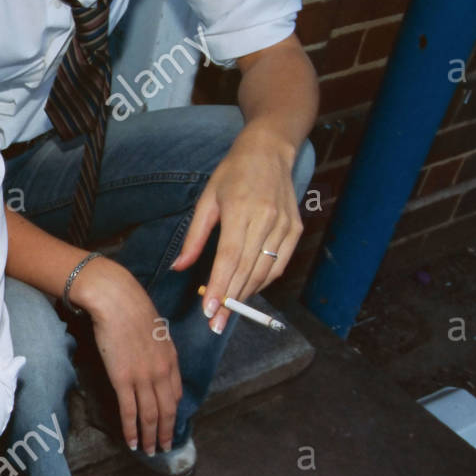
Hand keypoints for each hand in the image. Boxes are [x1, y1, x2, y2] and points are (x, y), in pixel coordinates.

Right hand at [72, 257, 181, 454]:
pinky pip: (130, 411)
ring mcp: (143, 378)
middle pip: (167, 410)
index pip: (176, 393)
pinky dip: (132, 429)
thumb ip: (157, 347)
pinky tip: (133, 442)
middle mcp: (162, 372)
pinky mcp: (123, 380)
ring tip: (149, 451)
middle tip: (163, 448)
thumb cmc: (132, 309)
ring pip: (151, 416)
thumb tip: (151, 356)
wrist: (117, 301)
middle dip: (166, 432)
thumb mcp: (154, 329)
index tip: (170, 423)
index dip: (173, 412)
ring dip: (151, 436)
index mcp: (171, 359)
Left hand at [171, 126, 302, 333]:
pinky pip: (280, 264)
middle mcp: (266, 220)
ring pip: (265, 271)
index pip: (229, 259)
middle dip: (230, 301)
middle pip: (247, 270)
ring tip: (228, 310)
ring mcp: (284, 225)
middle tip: (216, 323)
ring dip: (246, 294)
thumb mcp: (206, 200)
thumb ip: (194, 237)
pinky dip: (264, 280)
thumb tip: (179, 266)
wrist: (270, 151)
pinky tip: (248, 289)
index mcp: (241, 211)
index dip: (219, 287)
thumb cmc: (233, 174)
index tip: (209, 311)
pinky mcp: (295, 229)